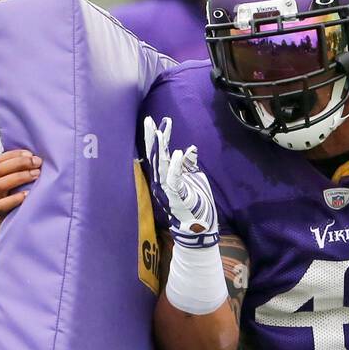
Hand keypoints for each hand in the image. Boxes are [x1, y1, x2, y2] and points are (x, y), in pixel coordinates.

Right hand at [0, 148, 40, 225]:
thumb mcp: (15, 191)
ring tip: (36, 175)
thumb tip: (42, 164)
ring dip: (18, 177)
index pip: (0, 160)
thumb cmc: (10, 210)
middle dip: (19, 162)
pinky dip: (15, 199)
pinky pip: (2, 206)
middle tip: (37, 163)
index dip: (14, 154)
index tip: (31, 153)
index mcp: (0, 180)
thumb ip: (23, 178)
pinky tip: (27, 195)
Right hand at [143, 114, 218, 246]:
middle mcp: (163, 183)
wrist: (199, 228)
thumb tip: (190, 148)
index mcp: (167, 177)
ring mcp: (168, 191)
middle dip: (152, 139)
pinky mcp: (176, 198)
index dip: (158, 138)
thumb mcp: (194, 179)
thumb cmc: (196, 204)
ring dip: (161, 149)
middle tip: (148, 120)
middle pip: (156, 157)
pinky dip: (176, 167)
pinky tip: (178, 153)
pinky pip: (174, 180)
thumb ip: (189, 165)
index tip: (159, 121)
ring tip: (159, 131)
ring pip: (162, 166)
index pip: (160, 154)